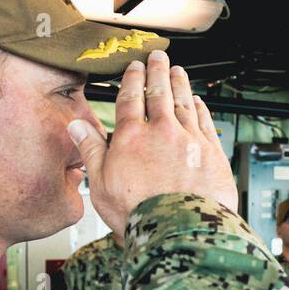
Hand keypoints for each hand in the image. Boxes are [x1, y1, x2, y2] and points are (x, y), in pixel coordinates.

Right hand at [67, 49, 237, 238]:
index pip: (130, 99)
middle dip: (157, 72)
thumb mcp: (101, 185)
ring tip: (177, 70)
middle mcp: (162, 132)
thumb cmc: (139, 215)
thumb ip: (91, 151)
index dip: (132, 79)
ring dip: (180, 83)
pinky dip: (200, 107)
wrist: (179, 232)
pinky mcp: (212, 153)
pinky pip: (205, 121)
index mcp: (132, 138)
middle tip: (158, 57)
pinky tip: (198, 100)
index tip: (134, 68)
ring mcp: (190, 140)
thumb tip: (76, 127)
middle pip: (159, 93)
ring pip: (184, 102)